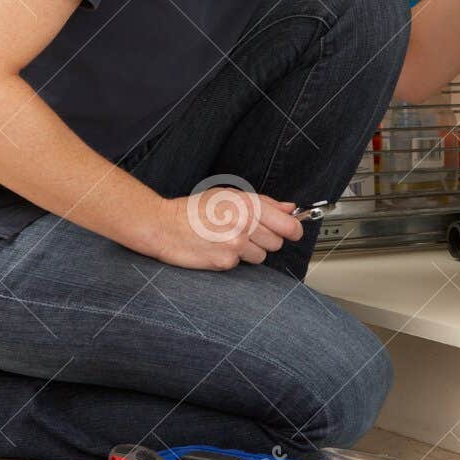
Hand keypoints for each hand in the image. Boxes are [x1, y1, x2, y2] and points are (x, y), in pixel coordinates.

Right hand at [142, 187, 303, 270]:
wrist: (165, 226)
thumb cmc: (195, 210)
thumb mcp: (229, 195)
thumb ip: (264, 201)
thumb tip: (289, 208)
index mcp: (248, 205)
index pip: (289, 224)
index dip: (294, 229)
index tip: (293, 230)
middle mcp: (244, 224)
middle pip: (277, 242)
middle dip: (266, 239)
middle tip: (248, 232)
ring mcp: (236, 245)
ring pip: (261, 256)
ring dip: (250, 251)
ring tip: (229, 240)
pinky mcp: (226, 262)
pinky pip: (241, 264)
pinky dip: (232, 259)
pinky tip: (218, 248)